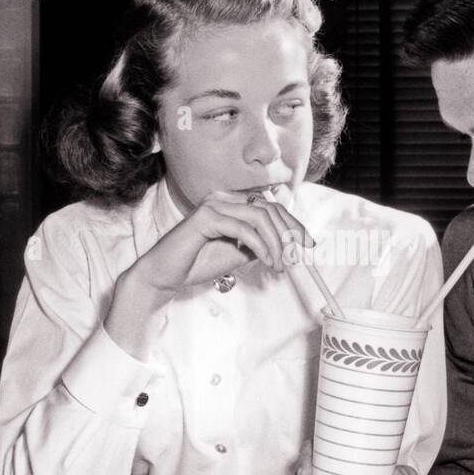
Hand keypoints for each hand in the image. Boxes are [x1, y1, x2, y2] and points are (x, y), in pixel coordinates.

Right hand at [104, 189, 311, 357]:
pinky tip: (265, 261)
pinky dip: (259, 245)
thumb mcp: (239, 253)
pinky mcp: (205, 217)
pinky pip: (242, 228)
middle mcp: (223, 199)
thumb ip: (260, 244)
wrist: (166, 276)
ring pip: (259, 217)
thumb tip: (288, 245)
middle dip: (288, 234)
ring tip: (278, 265)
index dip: (293, 224)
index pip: (271, 207)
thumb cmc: (198, 263)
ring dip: (275, 243)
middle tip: (295, 257)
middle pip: (269, 208)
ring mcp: (214, 205)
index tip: (308, 244)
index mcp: (232, 204)